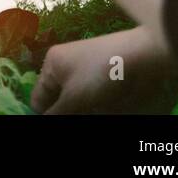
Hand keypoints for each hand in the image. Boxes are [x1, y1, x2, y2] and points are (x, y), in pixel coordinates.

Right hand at [32, 27, 174, 113]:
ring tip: (97, 108)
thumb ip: (56, 113)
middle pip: (58, 100)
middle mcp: (65, 66)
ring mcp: (86, 71)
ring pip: (77, 102)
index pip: (38, 98)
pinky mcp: (103, 75)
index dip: (45, 115)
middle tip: (84, 112)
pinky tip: (106, 107)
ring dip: (83, 110)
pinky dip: (96, 106)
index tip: (60, 121)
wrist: (138, 56)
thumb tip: (43, 120)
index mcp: (51, 65)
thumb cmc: (98, 74)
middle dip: (68, 112)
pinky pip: (91, 97)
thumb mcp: (73, 98)